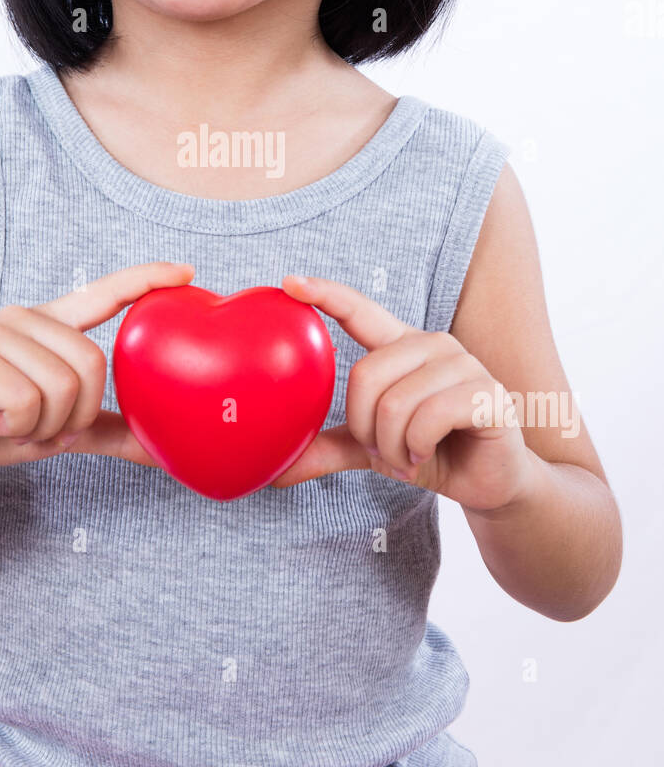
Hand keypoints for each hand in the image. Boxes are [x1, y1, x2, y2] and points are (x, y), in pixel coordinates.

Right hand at [0, 261, 195, 486]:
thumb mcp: (62, 429)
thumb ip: (108, 429)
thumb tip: (162, 450)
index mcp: (51, 325)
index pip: (103, 293)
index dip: (145, 281)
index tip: (187, 272)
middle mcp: (26, 318)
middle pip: (92, 363)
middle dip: (77, 414)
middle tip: (44, 428)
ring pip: (61, 386)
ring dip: (45, 426)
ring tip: (16, 425)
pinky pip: (26, 400)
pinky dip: (19, 428)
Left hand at [269, 274, 534, 512]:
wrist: (489, 484)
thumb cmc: (432, 453)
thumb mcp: (372, 449)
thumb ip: (329, 448)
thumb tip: (276, 470)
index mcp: (402, 347)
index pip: (360, 311)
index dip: (325, 294)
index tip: (289, 282)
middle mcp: (433, 345)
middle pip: (365, 376)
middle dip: (365, 429)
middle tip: (384, 452)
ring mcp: (464, 365)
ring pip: (395, 403)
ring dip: (392, 447)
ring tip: (408, 458)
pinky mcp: (487, 393)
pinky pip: (429, 417)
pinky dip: (417, 448)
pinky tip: (426, 455)